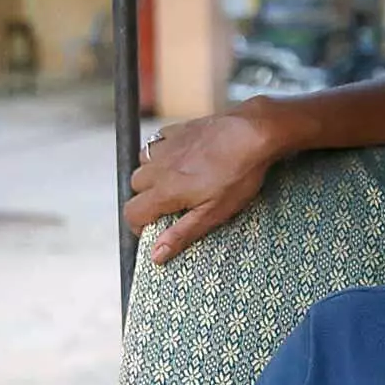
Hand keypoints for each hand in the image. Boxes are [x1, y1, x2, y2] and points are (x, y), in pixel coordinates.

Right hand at [124, 97, 299, 263]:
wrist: (252, 133)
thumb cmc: (238, 175)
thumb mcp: (214, 212)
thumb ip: (182, 233)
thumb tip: (156, 255)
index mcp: (165, 190)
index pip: (132, 213)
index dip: (138, 226)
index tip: (153, 230)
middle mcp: (158, 167)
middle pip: (135, 188)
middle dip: (147, 200)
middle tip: (171, 206)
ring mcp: (166, 145)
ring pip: (143, 163)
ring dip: (152, 174)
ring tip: (175, 182)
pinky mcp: (177, 129)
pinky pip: (157, 142)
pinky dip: (162, 152)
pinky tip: (180, 157)